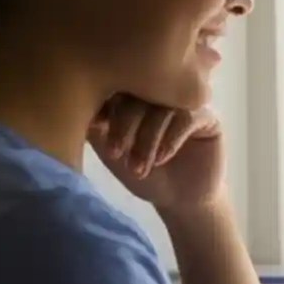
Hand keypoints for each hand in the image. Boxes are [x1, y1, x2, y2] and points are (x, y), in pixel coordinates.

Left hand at [89, 95, 226, 210]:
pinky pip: (188, 116)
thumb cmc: (143, 173)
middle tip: (117, 152)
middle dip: (125, 123)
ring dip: (148, 138)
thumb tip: (75, 102)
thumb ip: (96, 126)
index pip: (117, 83)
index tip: (97, 130)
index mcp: (133, 92)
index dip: (106, 105)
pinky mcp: (207, 115)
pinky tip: (162, 159)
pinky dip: (170, 139)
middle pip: (141, 89)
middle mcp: (160, 91)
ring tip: (139, 166)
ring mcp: (185, 101)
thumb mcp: (111, 150)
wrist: (180, 200)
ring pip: (164, 105)